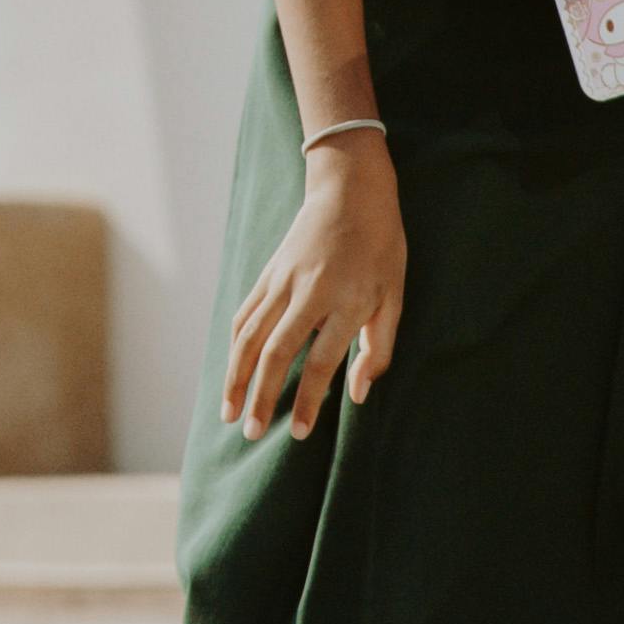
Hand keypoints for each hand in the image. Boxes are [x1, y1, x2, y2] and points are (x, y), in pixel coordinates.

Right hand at [223, 142, 405, 442]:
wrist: (348, 190)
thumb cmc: (380, 246)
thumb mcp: (395, 295)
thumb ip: (378, 347)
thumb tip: (358, 394)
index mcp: (345, 300)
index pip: (320, 361)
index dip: (308, 401)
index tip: (299, 433)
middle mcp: (308, 293)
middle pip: (275, 353)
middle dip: (260, 397)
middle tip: (249, 432)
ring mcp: (282, 281)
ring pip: (249, 336)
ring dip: (236, 377)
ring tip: (228, 412)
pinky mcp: (268, 274)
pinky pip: (244, 316)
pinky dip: (234, 348)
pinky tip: (231, 372)